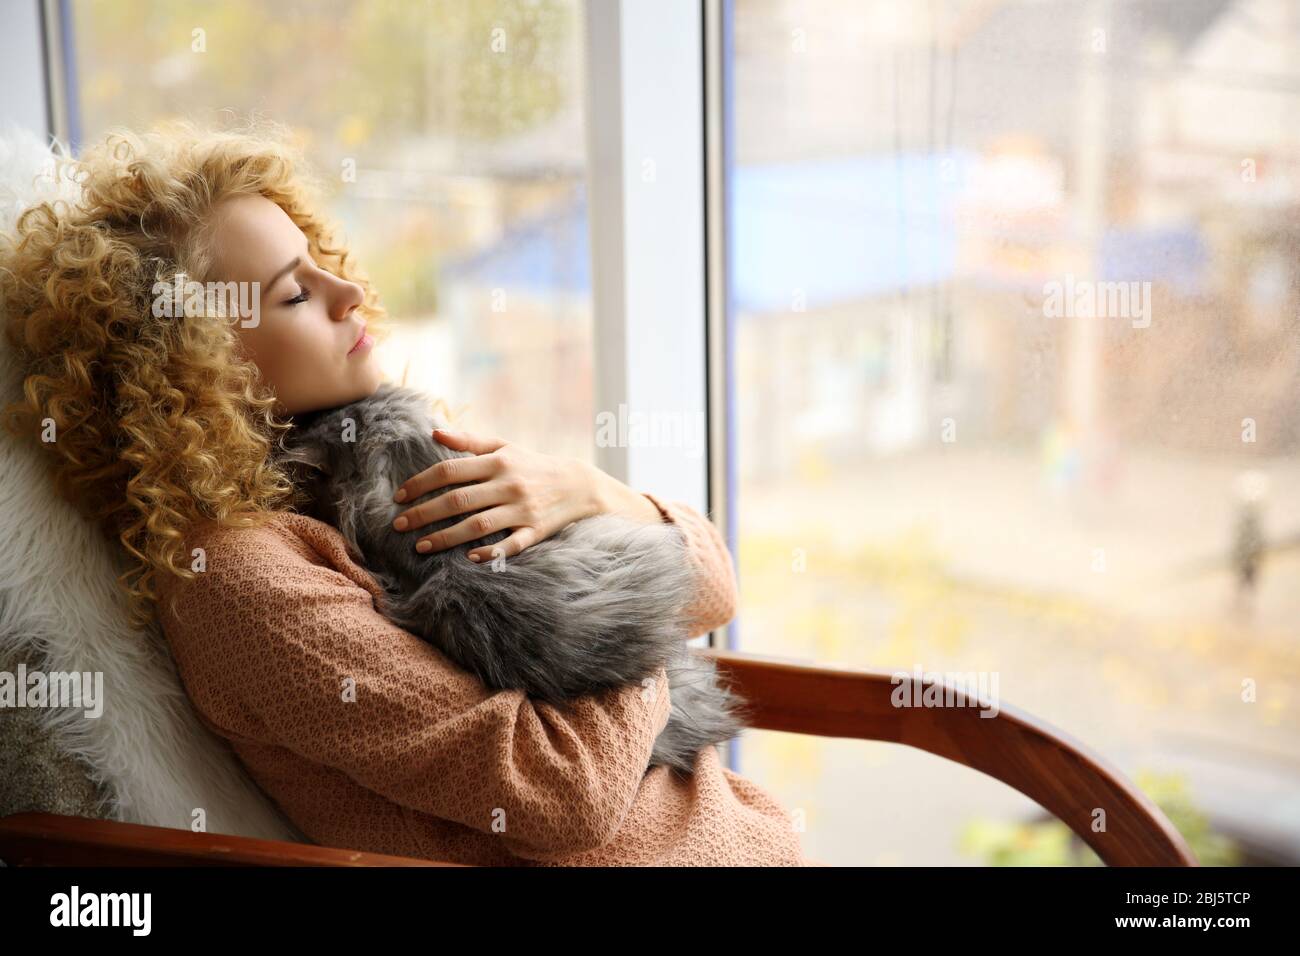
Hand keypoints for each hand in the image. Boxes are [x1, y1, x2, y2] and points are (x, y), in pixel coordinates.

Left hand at [390, 428, 657, 561]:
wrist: (578, 485)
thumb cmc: (532, 464)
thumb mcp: (504, 446)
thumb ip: (469, 441)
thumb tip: (434, 431)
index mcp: (497, 462)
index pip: (450, 471)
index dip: (421, 483)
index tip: (399, 496)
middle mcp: (508, 485)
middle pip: (457, 500)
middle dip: (424, 513)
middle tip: (399, 524)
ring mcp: (522, 509)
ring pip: (477, 526)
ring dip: (446, 537)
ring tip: (420, 546)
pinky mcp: (535, 531)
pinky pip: (511, 545)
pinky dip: (490, 552)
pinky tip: (468, 558)